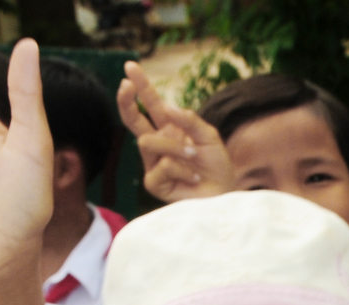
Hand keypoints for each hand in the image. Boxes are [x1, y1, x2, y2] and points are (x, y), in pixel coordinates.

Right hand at [119, 62, 232, 202]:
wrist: (223, 193)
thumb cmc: (216, 165)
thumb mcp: (209, 136)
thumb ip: (189, 120)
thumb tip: (166, 106)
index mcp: (169, 128)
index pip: (151, 104)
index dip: (141, 86)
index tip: (130, 67)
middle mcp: (158, 144)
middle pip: (133, 119)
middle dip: (127, 100)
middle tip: (125, 84)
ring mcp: (153, 163)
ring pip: (147, 142)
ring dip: (174, 147)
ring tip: (194, 158)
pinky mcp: (154, 182)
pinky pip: (161, 165)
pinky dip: (181, 168)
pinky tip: (192, 177)